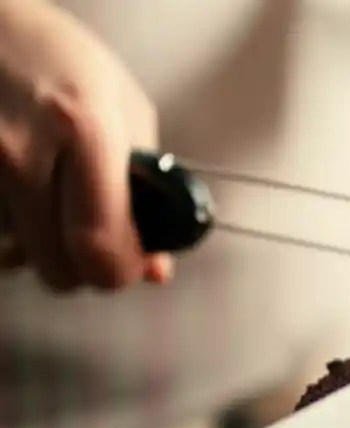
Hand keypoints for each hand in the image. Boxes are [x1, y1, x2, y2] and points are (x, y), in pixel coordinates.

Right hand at [0, 0, 169, 291]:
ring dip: (39, 247)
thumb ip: (148, 189)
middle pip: (56, 266)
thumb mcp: (121, 106)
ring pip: (14, 258)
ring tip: (51, 204)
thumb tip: (156, 269)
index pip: (99, 243)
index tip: (131, 264)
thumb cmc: (54, 55)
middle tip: (93, 243)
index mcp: (81, 125)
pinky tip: (19, 198)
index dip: (120, 271)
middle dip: (84, 268)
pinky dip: (9, 230)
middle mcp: (18, 147)